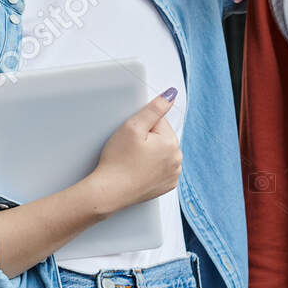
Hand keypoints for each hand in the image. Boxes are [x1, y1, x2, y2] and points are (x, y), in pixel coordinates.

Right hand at [87, 90, 181, 212]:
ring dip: (150, 154)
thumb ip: (154, 108)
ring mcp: (173, 175)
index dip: (141, 126)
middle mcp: (177, 160)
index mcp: (171, 143)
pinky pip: (161, 169)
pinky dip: (151, 168)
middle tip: (130, 150)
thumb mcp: (133, 126)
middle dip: (147, 140)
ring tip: (132, 161)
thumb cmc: (117, 162)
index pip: (159, 121)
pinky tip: (138, 170)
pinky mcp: (166, 186)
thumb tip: (171, 95)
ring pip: (161, 153)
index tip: (131, 138)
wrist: (110, 192)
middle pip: (162, 137)